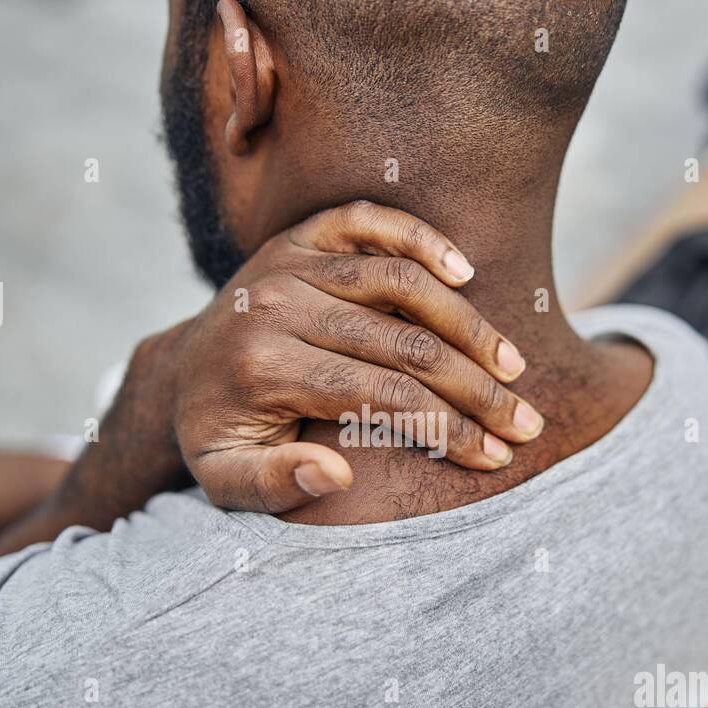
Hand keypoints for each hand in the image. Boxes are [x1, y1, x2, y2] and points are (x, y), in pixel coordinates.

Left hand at [170, 200, 544, 511]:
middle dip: (476, 389)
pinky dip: (420, 238)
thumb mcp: (225, 480)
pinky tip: (465, 271)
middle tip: (525, 422)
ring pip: (399, 282)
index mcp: (264, 369)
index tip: (495, 456)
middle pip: (403, 343)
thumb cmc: (218, 435)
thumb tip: (335, 474)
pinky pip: (368, 221)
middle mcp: (277, 306)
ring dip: (466, 323)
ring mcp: (289, 263)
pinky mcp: (299, 236)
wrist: (182, 372)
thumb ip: (273, 485)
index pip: (380, 397)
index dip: (448, 428)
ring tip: (512, 364)